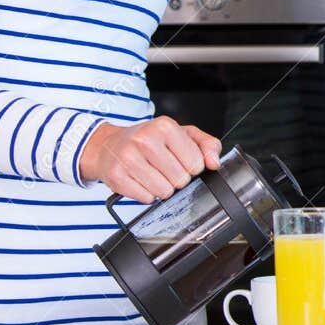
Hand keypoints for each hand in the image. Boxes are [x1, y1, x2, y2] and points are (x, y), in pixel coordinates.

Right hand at [79, 117, 221, 202]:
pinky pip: (146, 198)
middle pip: (181, 179)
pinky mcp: (116, 176)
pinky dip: (146, 194)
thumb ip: (207, 145)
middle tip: (165, 168)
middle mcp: (145, 139)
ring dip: (162, 188)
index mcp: (165, 126)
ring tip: (153, 175)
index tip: (181, 161)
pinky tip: (140, 181)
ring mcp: (128, 157)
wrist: (109, 145)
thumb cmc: (149, 140)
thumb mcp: (182, 134)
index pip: (196, 162)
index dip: (193, 167)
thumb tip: (214, 163)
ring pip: (164, 191)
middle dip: (177, 178)